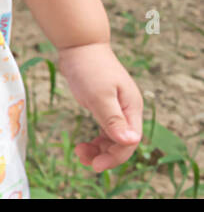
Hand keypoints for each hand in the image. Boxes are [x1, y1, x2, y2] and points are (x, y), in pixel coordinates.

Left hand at [57, 41, 142, 171]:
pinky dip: (95, 139)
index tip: (95, 165)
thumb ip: (113, 119)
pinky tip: (83, 144)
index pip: (130, 141)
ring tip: (79, 154)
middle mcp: (127, 110)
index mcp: (131, 108)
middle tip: (83, 161)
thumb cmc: (90, 68)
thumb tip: (130, 142)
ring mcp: (116, 108)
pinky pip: (104, 129)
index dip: (115, 156)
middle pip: (122, 142)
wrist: (80, 46)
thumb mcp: (99, 95)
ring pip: (112, 137)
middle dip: (105, 154)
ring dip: (99, 149)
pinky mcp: (103, 105)